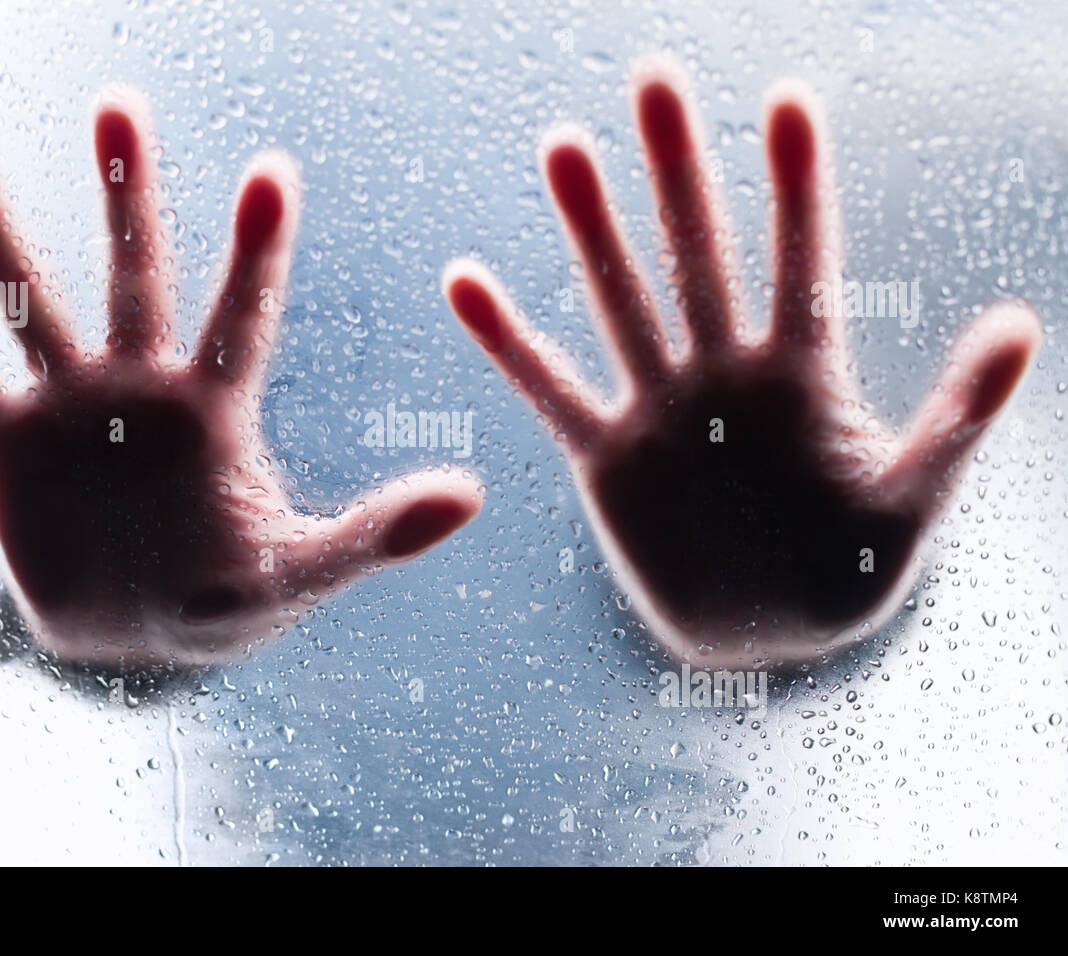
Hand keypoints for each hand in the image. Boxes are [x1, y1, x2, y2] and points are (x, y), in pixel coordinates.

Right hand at [0, 91, 481, 667]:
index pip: (241, 316)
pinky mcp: (12, 437)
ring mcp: (74, 403)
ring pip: (36, 302)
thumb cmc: (228, 596)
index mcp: (219, 408)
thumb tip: (472, 497)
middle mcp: (144, 384)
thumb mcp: (301, 572)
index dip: (255, 250)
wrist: (139, 634)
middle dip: (126, 194)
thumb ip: (375, 534)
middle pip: (136, 275)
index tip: (274, 172)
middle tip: (121, 103)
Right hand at [443, 58, 1039, 668]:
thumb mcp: (910, 504)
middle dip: (679, 172)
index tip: (789, 98)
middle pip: (699, 257)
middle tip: (655, 79)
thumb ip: (956, 418)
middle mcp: (723, 375)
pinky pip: (549, 391)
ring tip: (561, 146)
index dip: (797, 186)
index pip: (802, 262)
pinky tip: (466, 280)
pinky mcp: (605, 461)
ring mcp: (659, 411)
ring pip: (620, 304)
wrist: (765, 642)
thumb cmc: (845, 574)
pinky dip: (508, 342)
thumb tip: (1018, 325)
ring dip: (591, 231)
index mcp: (802, 378)